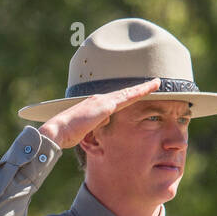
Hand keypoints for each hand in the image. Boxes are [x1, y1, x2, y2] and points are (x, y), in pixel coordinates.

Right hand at [37, 79, 161, 149]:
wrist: (59, 130)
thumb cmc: (68, 134)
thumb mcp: (86, 130)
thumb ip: (98, 125)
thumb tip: (107, 121)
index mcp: (96, 105)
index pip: (117, 99)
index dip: (130, 95)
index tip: (141, 92)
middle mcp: (100, 99)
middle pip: (125, 93)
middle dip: (141, 88)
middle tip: (157, 82)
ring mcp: (103, 100)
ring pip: (127, 93)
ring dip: (143, 88)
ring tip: (157, 83)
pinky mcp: (105, 105)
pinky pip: (127, 97)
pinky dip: (138, 93)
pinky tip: (150, 88)